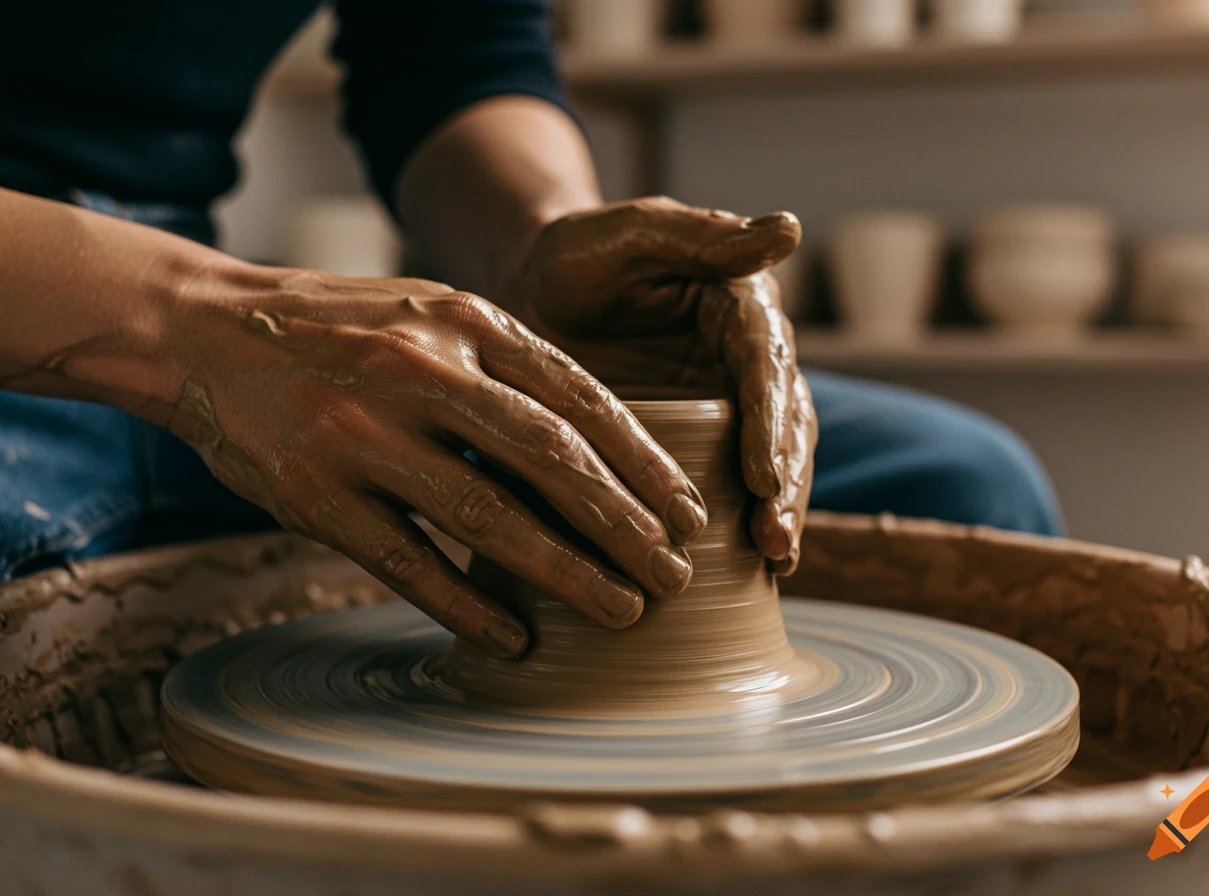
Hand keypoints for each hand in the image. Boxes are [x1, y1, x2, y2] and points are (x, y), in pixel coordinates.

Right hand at [156, 271, 708, 656]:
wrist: (206, 329)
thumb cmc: (344, 328)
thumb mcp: (434, 313)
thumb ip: (508, 367)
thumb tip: (598, 451)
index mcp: (465, 320)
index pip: (580, 397)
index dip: (643, 462)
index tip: (687, 512)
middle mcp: (421, 370)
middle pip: (549, 460)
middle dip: (624, 525)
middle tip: (674, 575)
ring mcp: (363, 432)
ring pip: (486, 515)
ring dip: (564, 572)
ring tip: (621, 611)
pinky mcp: (312, 492)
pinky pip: (405, 560)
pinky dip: (465, 604)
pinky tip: (513, 637)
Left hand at [509, 197, 815, 573]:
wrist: (533, 297)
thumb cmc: (575, 256)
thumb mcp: (628, 234)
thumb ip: (698, 234)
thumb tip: (788, 228)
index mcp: (739, 304)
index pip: (767, 363)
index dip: (770, 421)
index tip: (765, 477)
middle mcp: (747, 358)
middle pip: (784, 422)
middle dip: (786, 482)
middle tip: (775, 539)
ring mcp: (726, 405)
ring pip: (770, 461)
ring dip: (777, 510)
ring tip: (774, 561)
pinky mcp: (700, 440)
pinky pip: (729, 484)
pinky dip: (743, 524)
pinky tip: (751, 572)